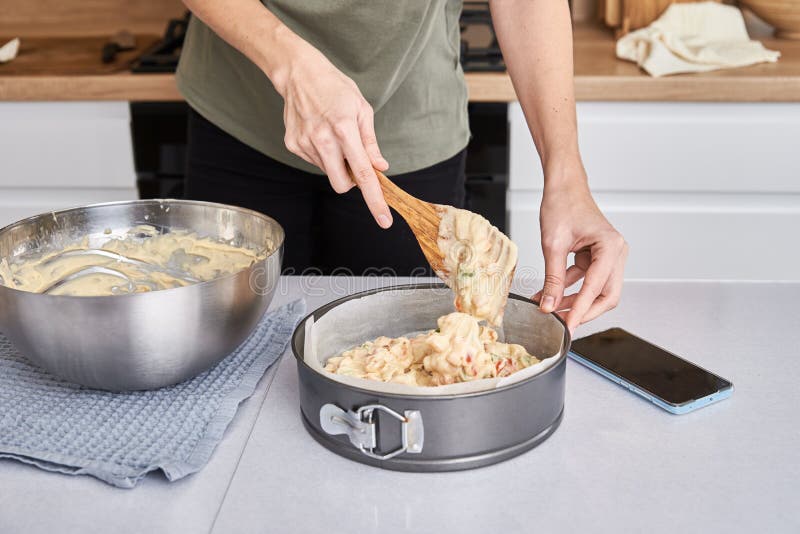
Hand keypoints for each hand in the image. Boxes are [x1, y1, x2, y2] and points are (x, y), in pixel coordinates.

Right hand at [275, 41, 391, 227]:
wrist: (299, 74)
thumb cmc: (335, 88)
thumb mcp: (362, 109)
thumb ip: (371, 143)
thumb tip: (380, 167)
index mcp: (344, 130)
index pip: (363, 174)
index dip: (375, 200)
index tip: (383, 219)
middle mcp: (322, 139)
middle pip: (341, 184)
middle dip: (350, 181)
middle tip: (353, 161)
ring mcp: (305, 143)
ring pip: (328, 172)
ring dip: (336, 163)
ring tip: (333, 136)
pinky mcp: (293, 145)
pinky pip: (314, 162)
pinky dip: (322, 154)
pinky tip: (319, 133)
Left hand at [533, 178, 627, 332]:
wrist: (563, 186)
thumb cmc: (562, 204)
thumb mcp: (553, 244)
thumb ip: (552, 278)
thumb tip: (548, 306)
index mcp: (611, 247)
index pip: (597, 288)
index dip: (580, 310)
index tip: (567, 327)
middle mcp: (616, 252)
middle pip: (606, 296)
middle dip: (583, 311)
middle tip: (562, 325)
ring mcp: (608, 256)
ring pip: (596, 291)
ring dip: (574, 302)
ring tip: (549, 310)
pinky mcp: (597, 257)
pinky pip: (586, 281)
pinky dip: (569, 290)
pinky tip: (548, 296)